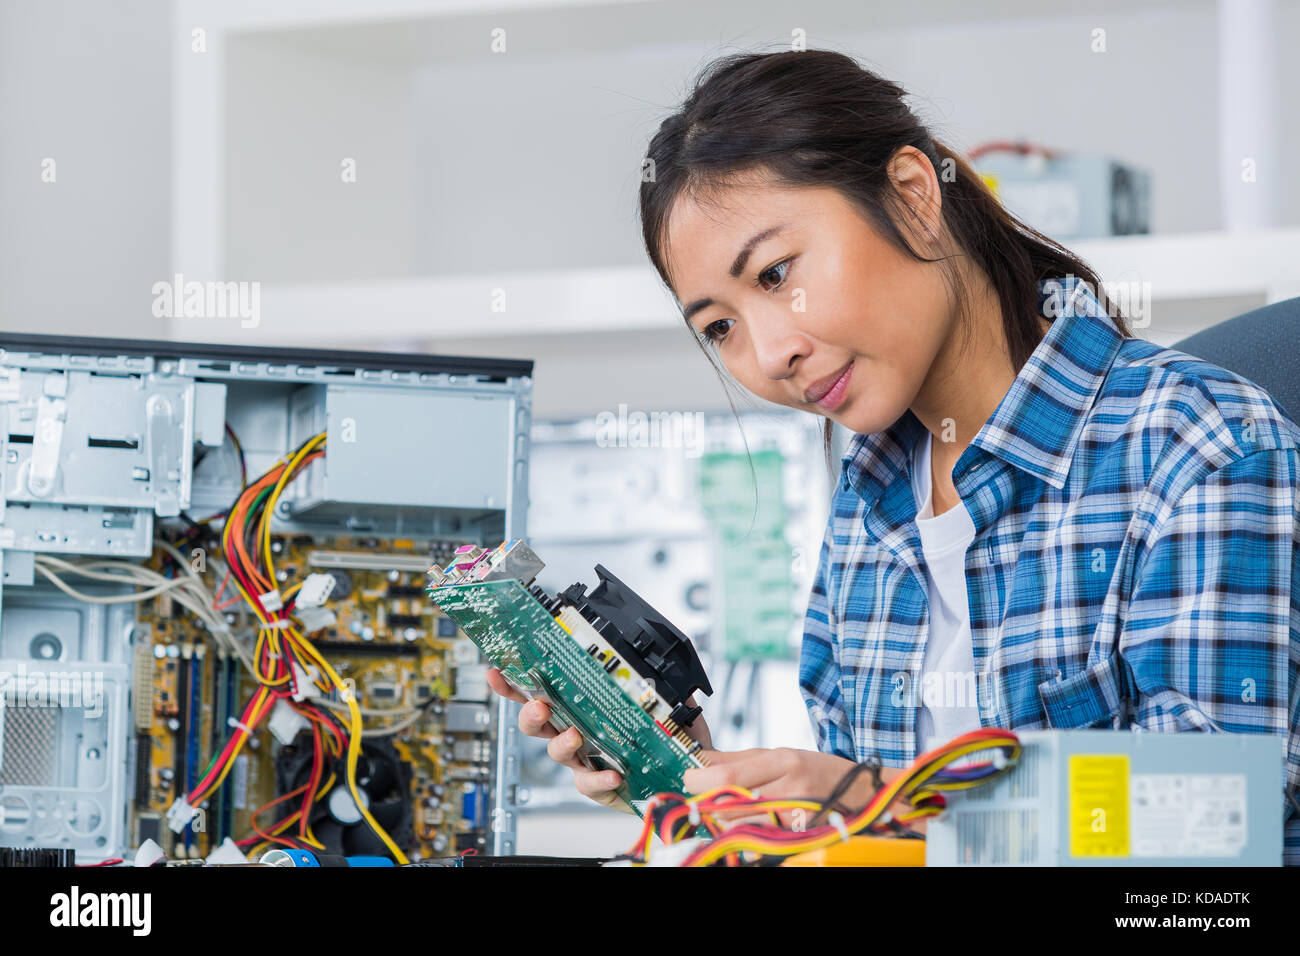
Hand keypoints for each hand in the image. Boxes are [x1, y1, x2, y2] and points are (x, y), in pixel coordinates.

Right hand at [486, 666, 712, 812]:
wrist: (682, 776)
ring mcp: (584, 760)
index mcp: (581, 707)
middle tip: (540, 707)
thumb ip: (660, 680)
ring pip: (557, 753)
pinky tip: (612, 773)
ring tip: (576, 737)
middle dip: (531, 714)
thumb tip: (663, 659)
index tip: (498, 671)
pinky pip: (589, 784)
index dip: (515, 683)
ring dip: (562, 743)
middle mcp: (575, 732)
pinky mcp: (598, 786)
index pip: (541, 691)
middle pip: (536, 723)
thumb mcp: (665, 701)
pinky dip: (599, 779)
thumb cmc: (667, 737)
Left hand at [683, 747, 925, 832]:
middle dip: (708, 804)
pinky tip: (747, 829)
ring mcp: (798, 814)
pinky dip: (748, 836)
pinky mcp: (802, 835)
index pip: (729, 774)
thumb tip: (698, 757)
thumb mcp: (780, 754)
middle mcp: (791, 785)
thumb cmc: (817, 770)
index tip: (687, 780)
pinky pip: (764, 841)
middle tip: (698, 803)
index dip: (699, 780)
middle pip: (733, 801)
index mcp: (782, 759)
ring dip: (726, 822)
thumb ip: (738, 759)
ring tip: (724, 815)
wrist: (862, 792)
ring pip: (745, 824)